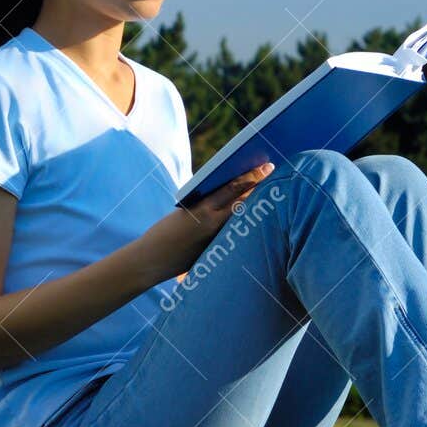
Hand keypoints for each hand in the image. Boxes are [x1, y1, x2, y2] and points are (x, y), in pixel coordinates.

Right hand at [140, 162, 275, 278]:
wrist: (151, 260)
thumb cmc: (165, 233)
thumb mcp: (185, 213)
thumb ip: (207, 206)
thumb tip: (232, 199)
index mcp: (202, 209)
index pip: (232, 189)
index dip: (252, 177)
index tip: (267, 166)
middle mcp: (211, 224)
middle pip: (243, 203)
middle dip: (260, 188)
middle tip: (275, 175)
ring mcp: (216, 239)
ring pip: (242, 219)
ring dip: (256, 206)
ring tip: (270, 194)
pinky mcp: (216, 252)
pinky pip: (235, 234)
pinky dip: (246, 223)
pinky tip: (256, 218)